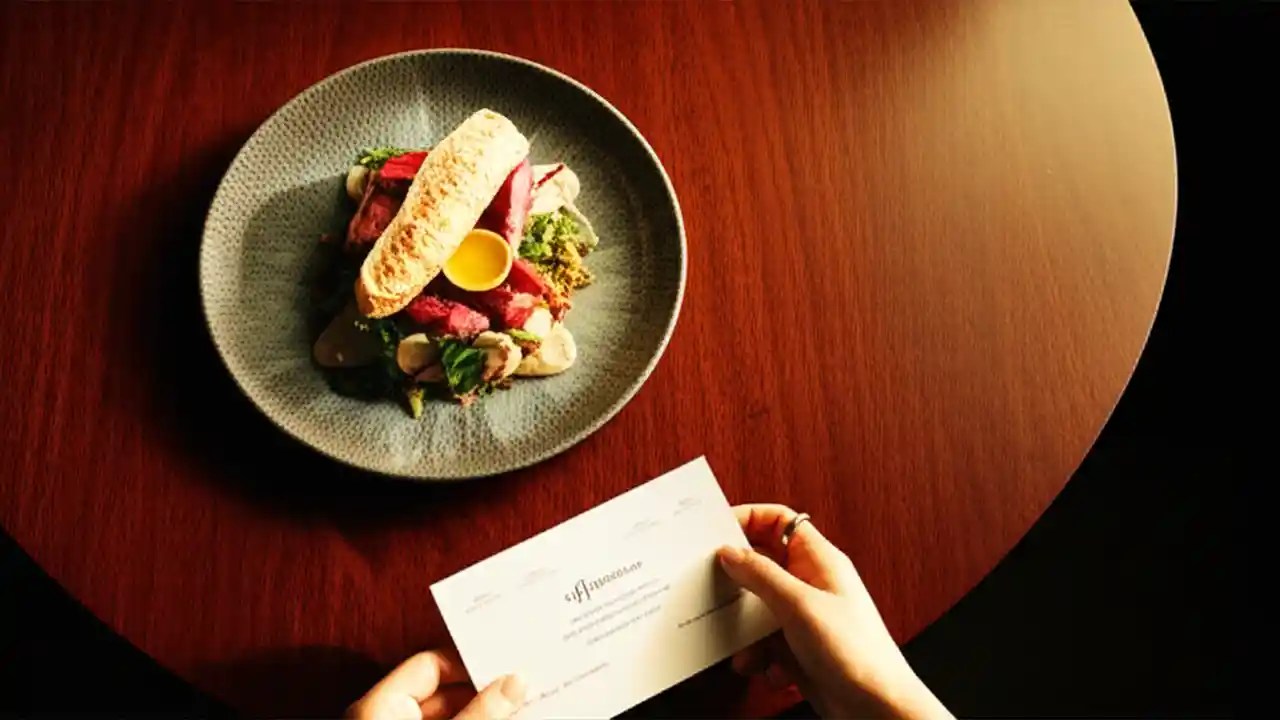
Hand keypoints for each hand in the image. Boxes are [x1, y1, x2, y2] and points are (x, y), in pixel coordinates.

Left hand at [346, 648, 525, 719]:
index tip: (504, 659)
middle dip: (481, 689)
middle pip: (441, 692)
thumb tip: (515, 682)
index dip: (469, 659)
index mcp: (379, 704)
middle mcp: (383, 718)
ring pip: (446, 716)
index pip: (429, 664)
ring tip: (520, 704)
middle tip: (520, 683)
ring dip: (480, 712)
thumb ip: (480, 713)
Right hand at [719, 505, 951, 719]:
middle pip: (762, 564)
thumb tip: (730, 553)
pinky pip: (765, 640)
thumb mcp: (798, 605)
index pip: (778, 520)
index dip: (747, 519)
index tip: (716, 532)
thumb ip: (760, 574)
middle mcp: (812, 583)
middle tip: (714, 588)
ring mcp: (805, 616)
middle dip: (738, 582)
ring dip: (745, 628)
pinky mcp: (800, 646)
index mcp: (819, 560)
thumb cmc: (856, 652)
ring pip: (759, 607)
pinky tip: (767, 668)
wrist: (877, 708)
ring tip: (744, 645)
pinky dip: (759, 654)